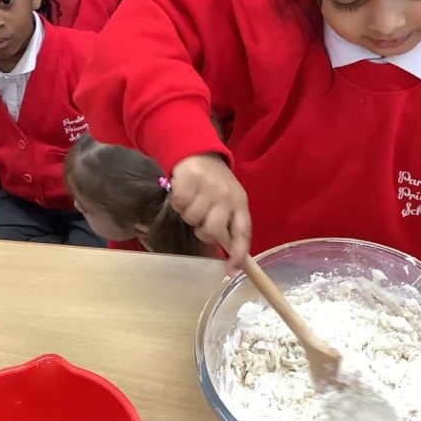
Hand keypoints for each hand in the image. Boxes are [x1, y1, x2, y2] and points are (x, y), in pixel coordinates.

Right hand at [170, 153, 250, 269]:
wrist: (199, 151)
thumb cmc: (214, 182)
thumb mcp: (228, 199)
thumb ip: (228, 223)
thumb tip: (230, 259)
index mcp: (240, 203)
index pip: (243, 233)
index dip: (239, 253)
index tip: (231, 269)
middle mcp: (227, 195)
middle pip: (212, 230)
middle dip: (202, 231)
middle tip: (200, 219)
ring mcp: (210, 186)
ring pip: (192, 218)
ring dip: (188, 213)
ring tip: (192, 200)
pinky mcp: (191, 178)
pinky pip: (179, 204)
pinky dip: (177, 202)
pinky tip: (183, 192)